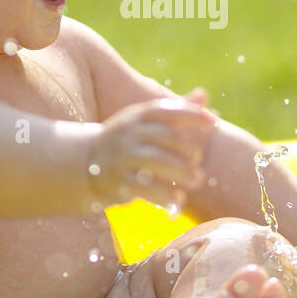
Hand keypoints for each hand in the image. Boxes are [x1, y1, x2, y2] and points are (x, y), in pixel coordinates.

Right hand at [87, 97, 215, 210]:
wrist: (83, 163)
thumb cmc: (127, 141)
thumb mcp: (145, 123)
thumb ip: (175, 111)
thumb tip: (204, 94)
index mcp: (137, 117)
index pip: (167, 110)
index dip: (191, 114)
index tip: (214, 123)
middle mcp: (129, 134)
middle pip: (164, 136)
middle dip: (187, 149)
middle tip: (199, 161)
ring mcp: (121, 157)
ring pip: (155, 161)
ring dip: (180, 171)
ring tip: (197, 180)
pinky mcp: (117, 182)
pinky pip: (143, 188)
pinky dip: (163, 195)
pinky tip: (177, 203)